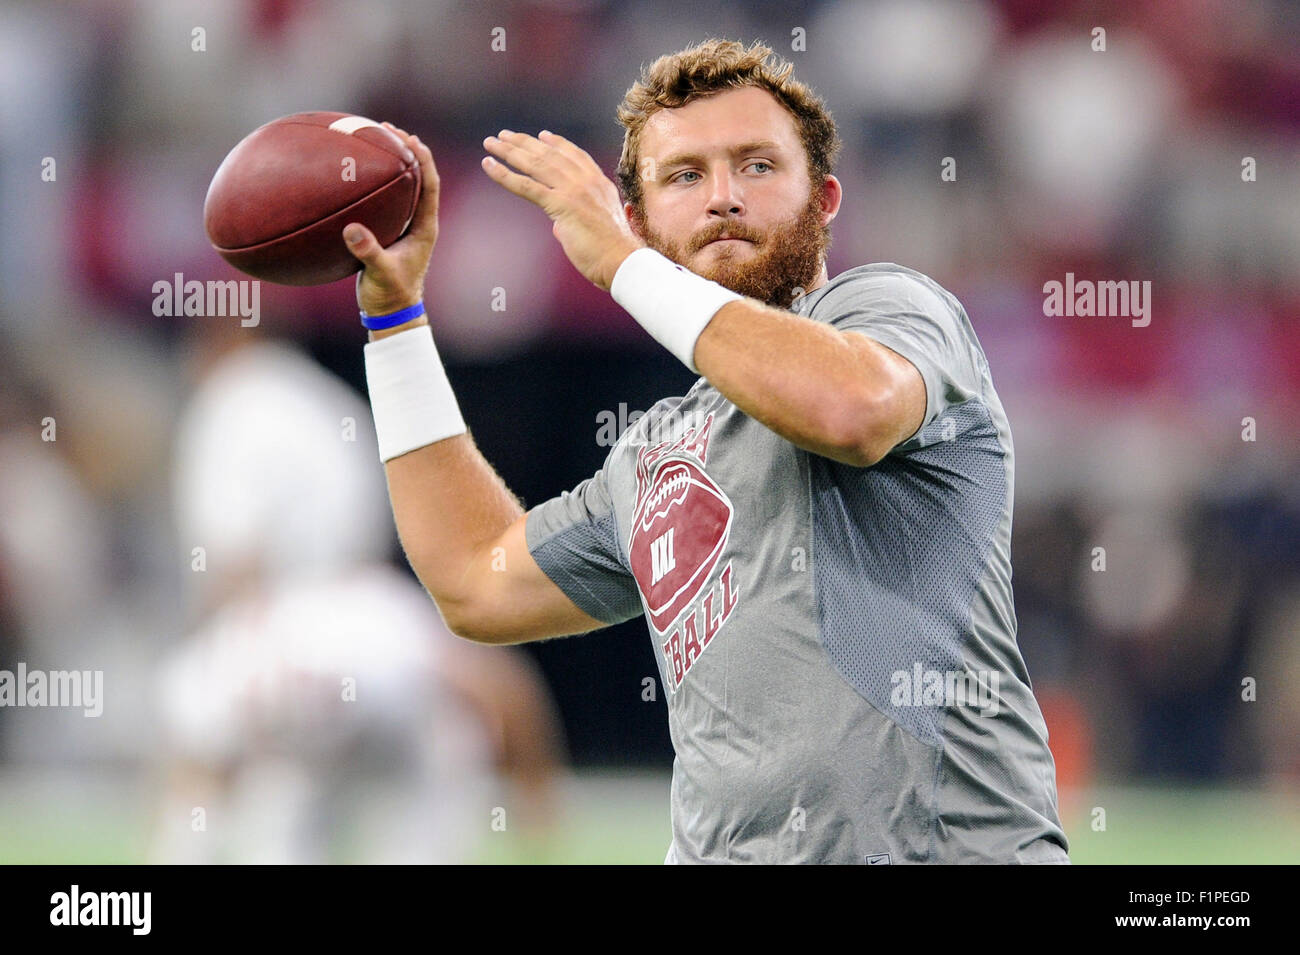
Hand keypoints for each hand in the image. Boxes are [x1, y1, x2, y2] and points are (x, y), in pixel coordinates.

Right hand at [344, 122, 439, 318]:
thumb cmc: (391, 295)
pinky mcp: (390, 231)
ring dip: (391, 163)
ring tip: (374, 139)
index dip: (423, 158)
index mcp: (425, 227)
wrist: (392, 312)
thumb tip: (352, 230)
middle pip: (419, 177)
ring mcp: (405, 226)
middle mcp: (419, 222)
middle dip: (406, 150)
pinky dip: (374, 182)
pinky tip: (355, 172)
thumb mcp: (381, 274)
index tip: (409, 137)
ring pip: (403, 186)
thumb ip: (369, 252)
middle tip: (387, 128)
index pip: (430, 184)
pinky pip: (386, 199)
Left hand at [481, 129, 642, 289]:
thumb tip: (558, 226)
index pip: (575, 156)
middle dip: (525, 143)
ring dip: (510, 151)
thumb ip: (578, 219)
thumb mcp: (599, 227)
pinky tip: (489, 165)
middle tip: (504, 135)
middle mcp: (586, 181)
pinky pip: (527, 186)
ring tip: (491, 143)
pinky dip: (504, 174)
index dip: (557, 144)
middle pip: (550, 154)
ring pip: (536, 164)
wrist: (622, 261)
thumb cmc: (612, 253)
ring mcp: (574, 191)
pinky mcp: (561, 205)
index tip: (542, 135)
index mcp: (599, 184)